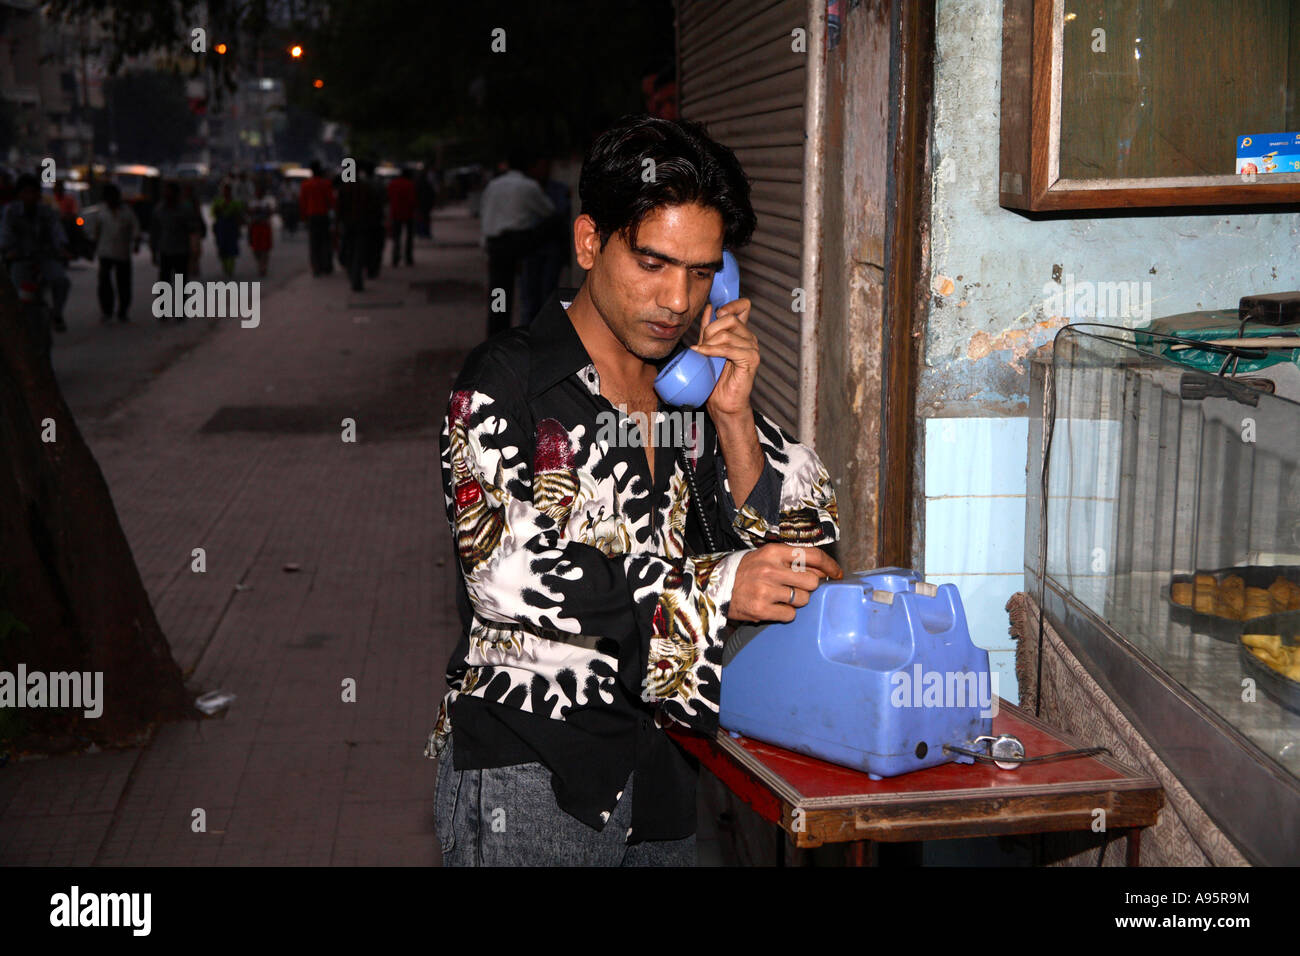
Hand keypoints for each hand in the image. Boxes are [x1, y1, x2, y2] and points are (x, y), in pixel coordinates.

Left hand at [694, 298, 757, 420]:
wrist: (722, 402)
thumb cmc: (716, 378)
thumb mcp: (708, 347)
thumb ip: (709, 328)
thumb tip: (708, 308)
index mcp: (741, 332)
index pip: (743, 305)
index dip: (730, 305)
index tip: (715, 313)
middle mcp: (749, 338)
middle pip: (730, 318)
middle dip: (711, 329)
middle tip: (702, 343)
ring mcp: (752, 348)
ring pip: (727, 333)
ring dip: (709, 342)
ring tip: (702, 353)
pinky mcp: (751, 359)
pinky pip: (728, 348)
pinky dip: (712, 350)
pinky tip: (702, 354)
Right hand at [728, 544, 842, 623]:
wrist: (713, 588)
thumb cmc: (744, 572)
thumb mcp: (766, 558)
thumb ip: (792, 561)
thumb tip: (823, 570)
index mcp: (773, 552)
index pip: (812, 555)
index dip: (830, 565)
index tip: (837, 573)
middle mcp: (770, 569)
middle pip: (812, 581)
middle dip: (809, 587)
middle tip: (797, 588)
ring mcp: (765, 590)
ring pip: (803, 599)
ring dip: (797, 601)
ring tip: (781, 598)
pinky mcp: (761, 609)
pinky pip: (790, 614)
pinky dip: (786, 613)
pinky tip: (773, 608)